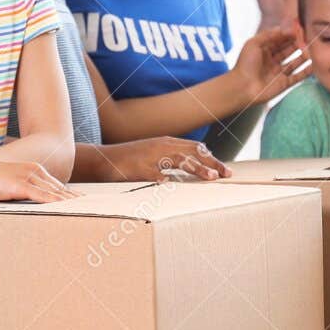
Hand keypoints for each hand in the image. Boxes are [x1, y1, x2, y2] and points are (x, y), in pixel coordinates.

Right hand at [0, 159, 76, 202]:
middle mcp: (35, 171)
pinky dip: (54, 202)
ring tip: (82, 208)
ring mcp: (29, 178)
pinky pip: (42, 196)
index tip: (80, 200)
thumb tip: (28, 198)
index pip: (55, 184)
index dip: (69, 193)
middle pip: (59, 188)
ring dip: (68, 201)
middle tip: (89, 205)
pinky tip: (63, 207)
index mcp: (33, 169)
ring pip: (54, 192)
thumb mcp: (10, 182)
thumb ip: (22, 188)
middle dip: (73, 198)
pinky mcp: (21, 186)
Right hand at [103, 138, 230, 181]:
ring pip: (179, 160)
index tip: (226, 172)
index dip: (213, 159)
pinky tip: (174, 186)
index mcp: (167, 143)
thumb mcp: (154, 155)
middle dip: (212, 163)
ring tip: (211, 178)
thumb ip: (173, 159)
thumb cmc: (131, 160)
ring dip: (197, 168)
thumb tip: (195, 166)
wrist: (103, 160)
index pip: (196, 148)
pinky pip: (155, 174)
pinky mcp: (138, 169)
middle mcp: (161, 147)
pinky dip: (166, 179)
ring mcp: (150, 157)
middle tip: (226, 175)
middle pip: (193, 152)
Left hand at [231, 27, 310, 105]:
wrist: (243, 87)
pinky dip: (306, 71)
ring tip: (312, 49)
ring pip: (294, 62)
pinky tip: (314, 64)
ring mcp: (278, 73)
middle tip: (308, 38)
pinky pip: (298, 76)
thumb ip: (268, 34)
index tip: (299, 28)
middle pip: (288, 50)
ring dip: (303, 56)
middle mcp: (271, 61)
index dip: (288, 34)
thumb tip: (283, 28)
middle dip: (298, 43)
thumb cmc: (245, 65)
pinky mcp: (283, 83)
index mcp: (263, 51)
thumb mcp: (253, 43)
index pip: (279, 40)